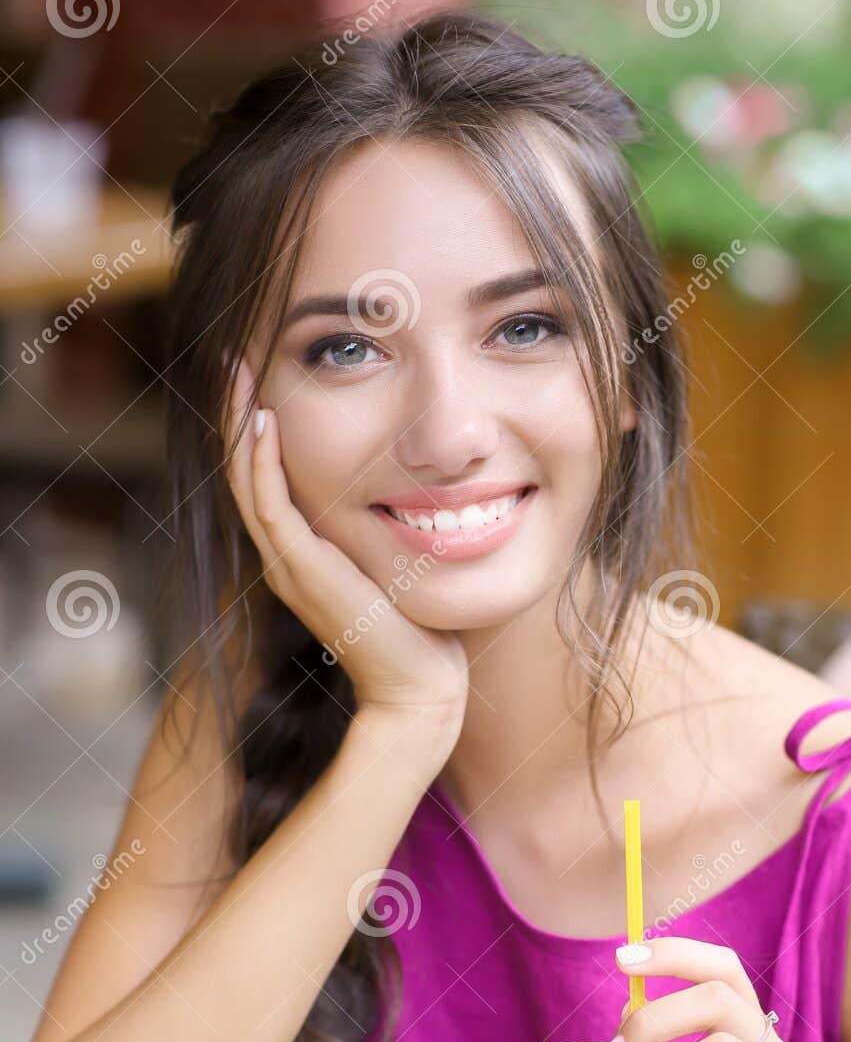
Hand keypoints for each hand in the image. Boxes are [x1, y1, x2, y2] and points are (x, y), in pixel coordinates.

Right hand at [224, 361, 469, 722]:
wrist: (421, 687)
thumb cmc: (423, 632)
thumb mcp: (400, 563)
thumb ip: (393, 528)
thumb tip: (423, 490)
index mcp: (304, 554)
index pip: (267, 478)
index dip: (258, 428)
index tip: (263, 375)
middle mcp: (286, 557)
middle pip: (244, 471)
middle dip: (237, 411)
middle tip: (235, 355)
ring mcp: (288, 565)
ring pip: (246, 482)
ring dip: (239, 424)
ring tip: (237, 370)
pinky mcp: (302, 572)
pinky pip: (269, 506)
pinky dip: (261, 462)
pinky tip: (262, 421)